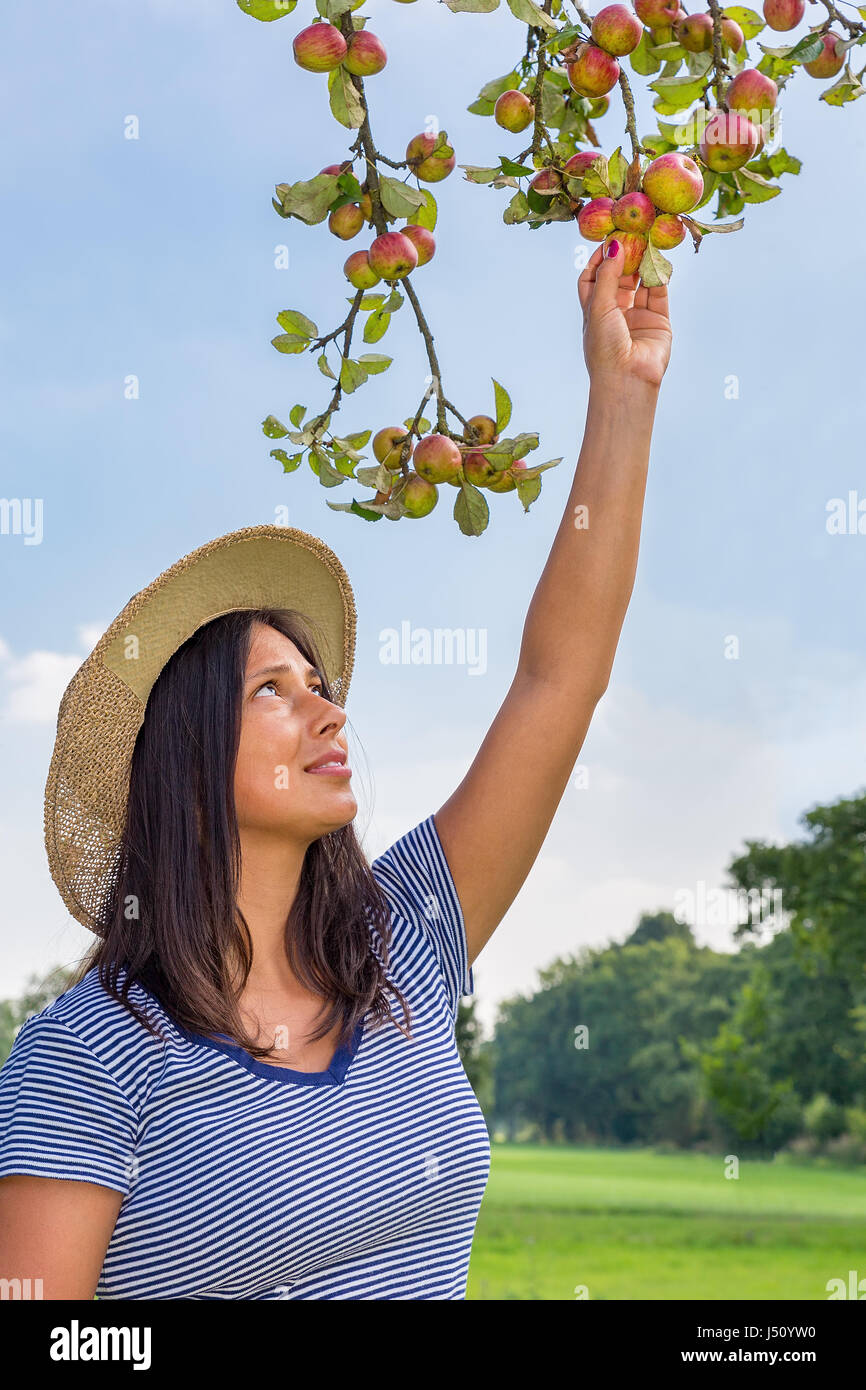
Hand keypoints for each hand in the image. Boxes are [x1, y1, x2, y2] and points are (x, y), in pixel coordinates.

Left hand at [578, 242, 672, 391]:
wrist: (627, 379)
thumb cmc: (604, 347)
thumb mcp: (599, 306)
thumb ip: (607, 275)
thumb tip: (613, 245)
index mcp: (594, 312)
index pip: (593, 278)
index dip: (599, 259)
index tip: (608, 239)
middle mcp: (615, 314)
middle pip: (618, 277)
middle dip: (624, 257)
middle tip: (631, 234)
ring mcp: (637, 317)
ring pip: (640, 283)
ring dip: (643, 264)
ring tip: (646, 242)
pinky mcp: (658, 321)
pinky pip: (659, 294)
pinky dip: (659, 277)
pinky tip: (659, 261)